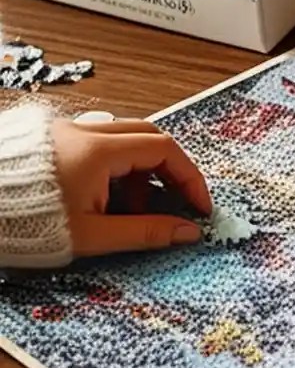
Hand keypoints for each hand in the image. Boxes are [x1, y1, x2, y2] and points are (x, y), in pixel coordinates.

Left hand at [52, 117, 211, 257]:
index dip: (189, 178)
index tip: (197, 206)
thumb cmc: (24, 224)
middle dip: (167, 172)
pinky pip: (95, 142)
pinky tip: (100, 198)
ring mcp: (65, 132)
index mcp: (98, 151)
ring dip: (139, 171)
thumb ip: (145, 232)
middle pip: (148, 136)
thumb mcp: (92, 236)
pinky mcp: (49, 140)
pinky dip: (112, 166)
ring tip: (126, 210)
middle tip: (173, 204)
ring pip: (122, 138)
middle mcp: (84, 132)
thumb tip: (186, 233)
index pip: (165, 150)